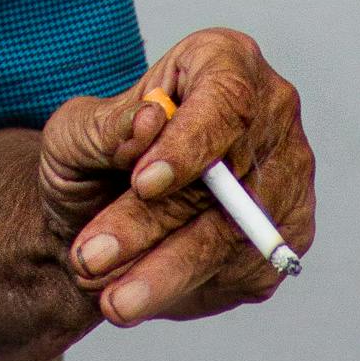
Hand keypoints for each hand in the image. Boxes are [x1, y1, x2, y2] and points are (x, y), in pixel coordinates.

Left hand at [40, 28, 313, 328]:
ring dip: (164, 272)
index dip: (189, 144)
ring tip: (110, 299)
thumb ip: (107, 126)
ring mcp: (283, 184)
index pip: (226, 100)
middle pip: (225, 182)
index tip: (142, 183)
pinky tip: (136, 293)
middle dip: (152, 226)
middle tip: (93, 257)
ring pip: (229, 239)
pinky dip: (182, 290)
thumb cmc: (94, 152)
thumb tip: (152, 120)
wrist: (99, 209)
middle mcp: (269, 120)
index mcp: (225, 62)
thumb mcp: (76, 130)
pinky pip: (236, 273)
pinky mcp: (279, 243)